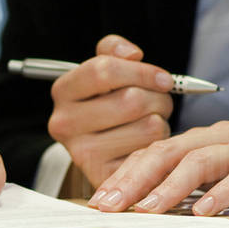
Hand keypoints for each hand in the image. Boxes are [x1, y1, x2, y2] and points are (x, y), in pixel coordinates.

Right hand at [48, 34, 175, 190]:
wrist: (100, 151)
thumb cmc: (108, 103)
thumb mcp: (105, 72)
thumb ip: (114, 52)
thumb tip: (132, 53)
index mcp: (63, 91)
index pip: (104, 70)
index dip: (143, 71)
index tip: (164, 79)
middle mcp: (64, 123)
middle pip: (131, 100)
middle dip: (158, 98)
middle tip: (159, 104)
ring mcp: (82, 153)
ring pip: (149, 126)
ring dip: (162, 122)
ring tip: (150, 123)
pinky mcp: (104, 176)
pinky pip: (151, 153)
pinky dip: (159, 146)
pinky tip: (147, 144)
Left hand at [86, 120, 228, 215]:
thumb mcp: (217, 172)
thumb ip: (186, 184)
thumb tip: (144, 209)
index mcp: (197, 141)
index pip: (151, 154)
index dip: (123, 175)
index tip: (98, 201)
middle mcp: (214, 139)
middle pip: (166, 154)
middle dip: (134, 180)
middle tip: (110, 205)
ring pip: (200, 161)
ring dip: (171, 186)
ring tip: (148, 209)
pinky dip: (222, 192)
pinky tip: (204, 211)